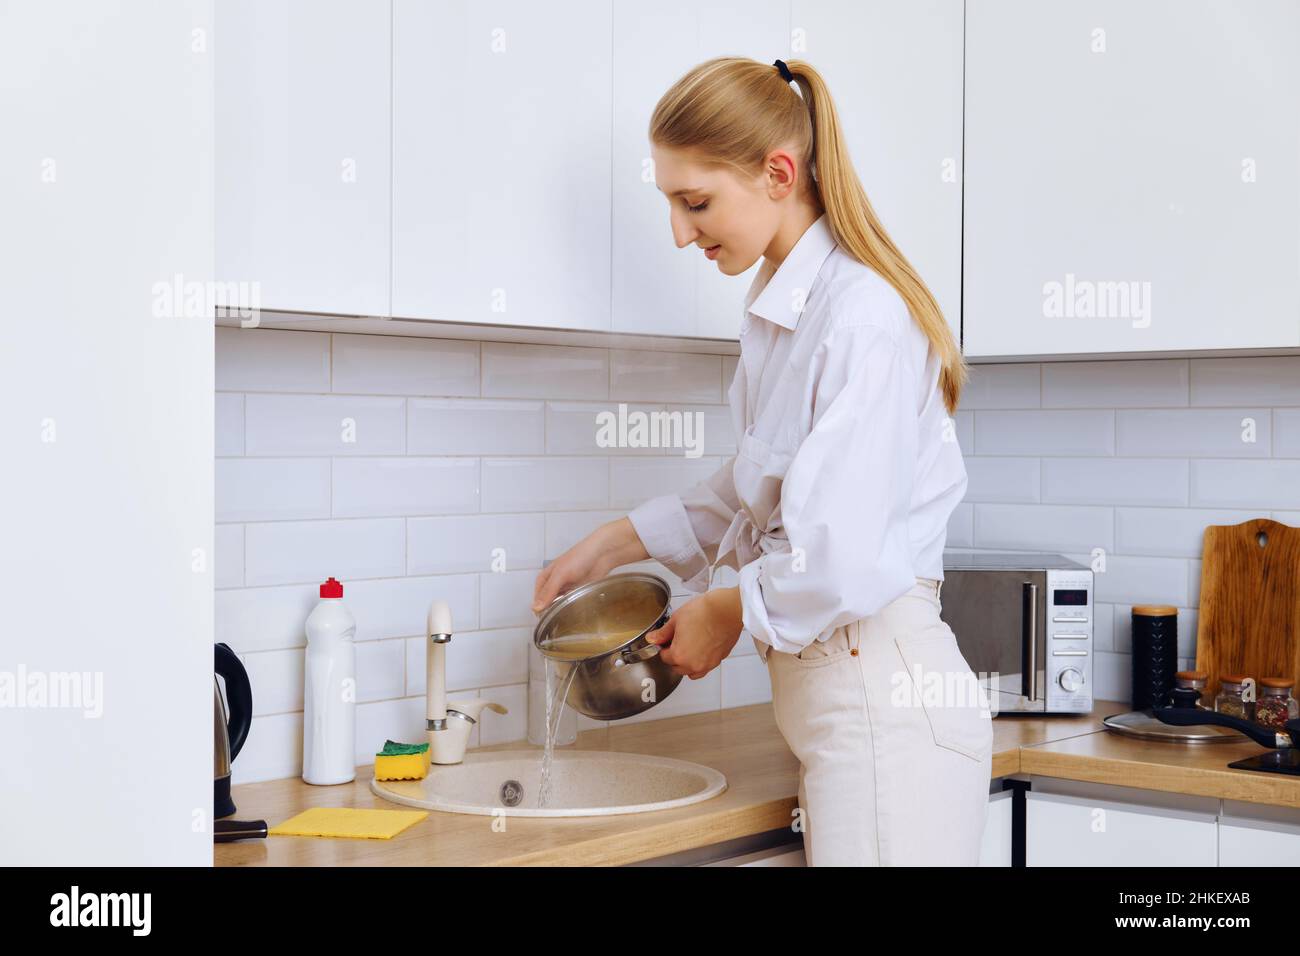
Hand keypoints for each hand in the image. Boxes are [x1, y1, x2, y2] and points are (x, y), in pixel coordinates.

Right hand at [531, 517, 649, 613]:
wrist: (602, 555)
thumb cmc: (579, 557)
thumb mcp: (560, 574)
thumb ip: (548, 591)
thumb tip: (535, 608)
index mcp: (545, 577)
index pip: (537, 597)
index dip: (539, 608)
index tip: (543, 619)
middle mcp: (554, 583)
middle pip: (547, 602)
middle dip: (551, 610)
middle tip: (555, 620)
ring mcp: (566, 588)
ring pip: (559, 604)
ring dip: (561, 609)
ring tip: (565, 617)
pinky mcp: (578, 592)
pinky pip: (571, 603)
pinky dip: (572, 607)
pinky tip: (573, 612)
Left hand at [645, 587, 743, 679]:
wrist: (727, 610)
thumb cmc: (704, 612)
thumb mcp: (676, 619)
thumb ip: (663, 633)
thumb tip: (652, 639)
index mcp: (679, 655)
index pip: (664, 658)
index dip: (664, 647)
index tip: (667, 639)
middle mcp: (693, 664)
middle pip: (677, 667)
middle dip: (674, 656)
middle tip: (677, 641)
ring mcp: (707, 664)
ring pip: (691, 671)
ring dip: (687, 663)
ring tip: (689, 647)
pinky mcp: (718, 660)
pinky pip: (705, 667)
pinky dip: (701, 662)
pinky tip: (702, 648)